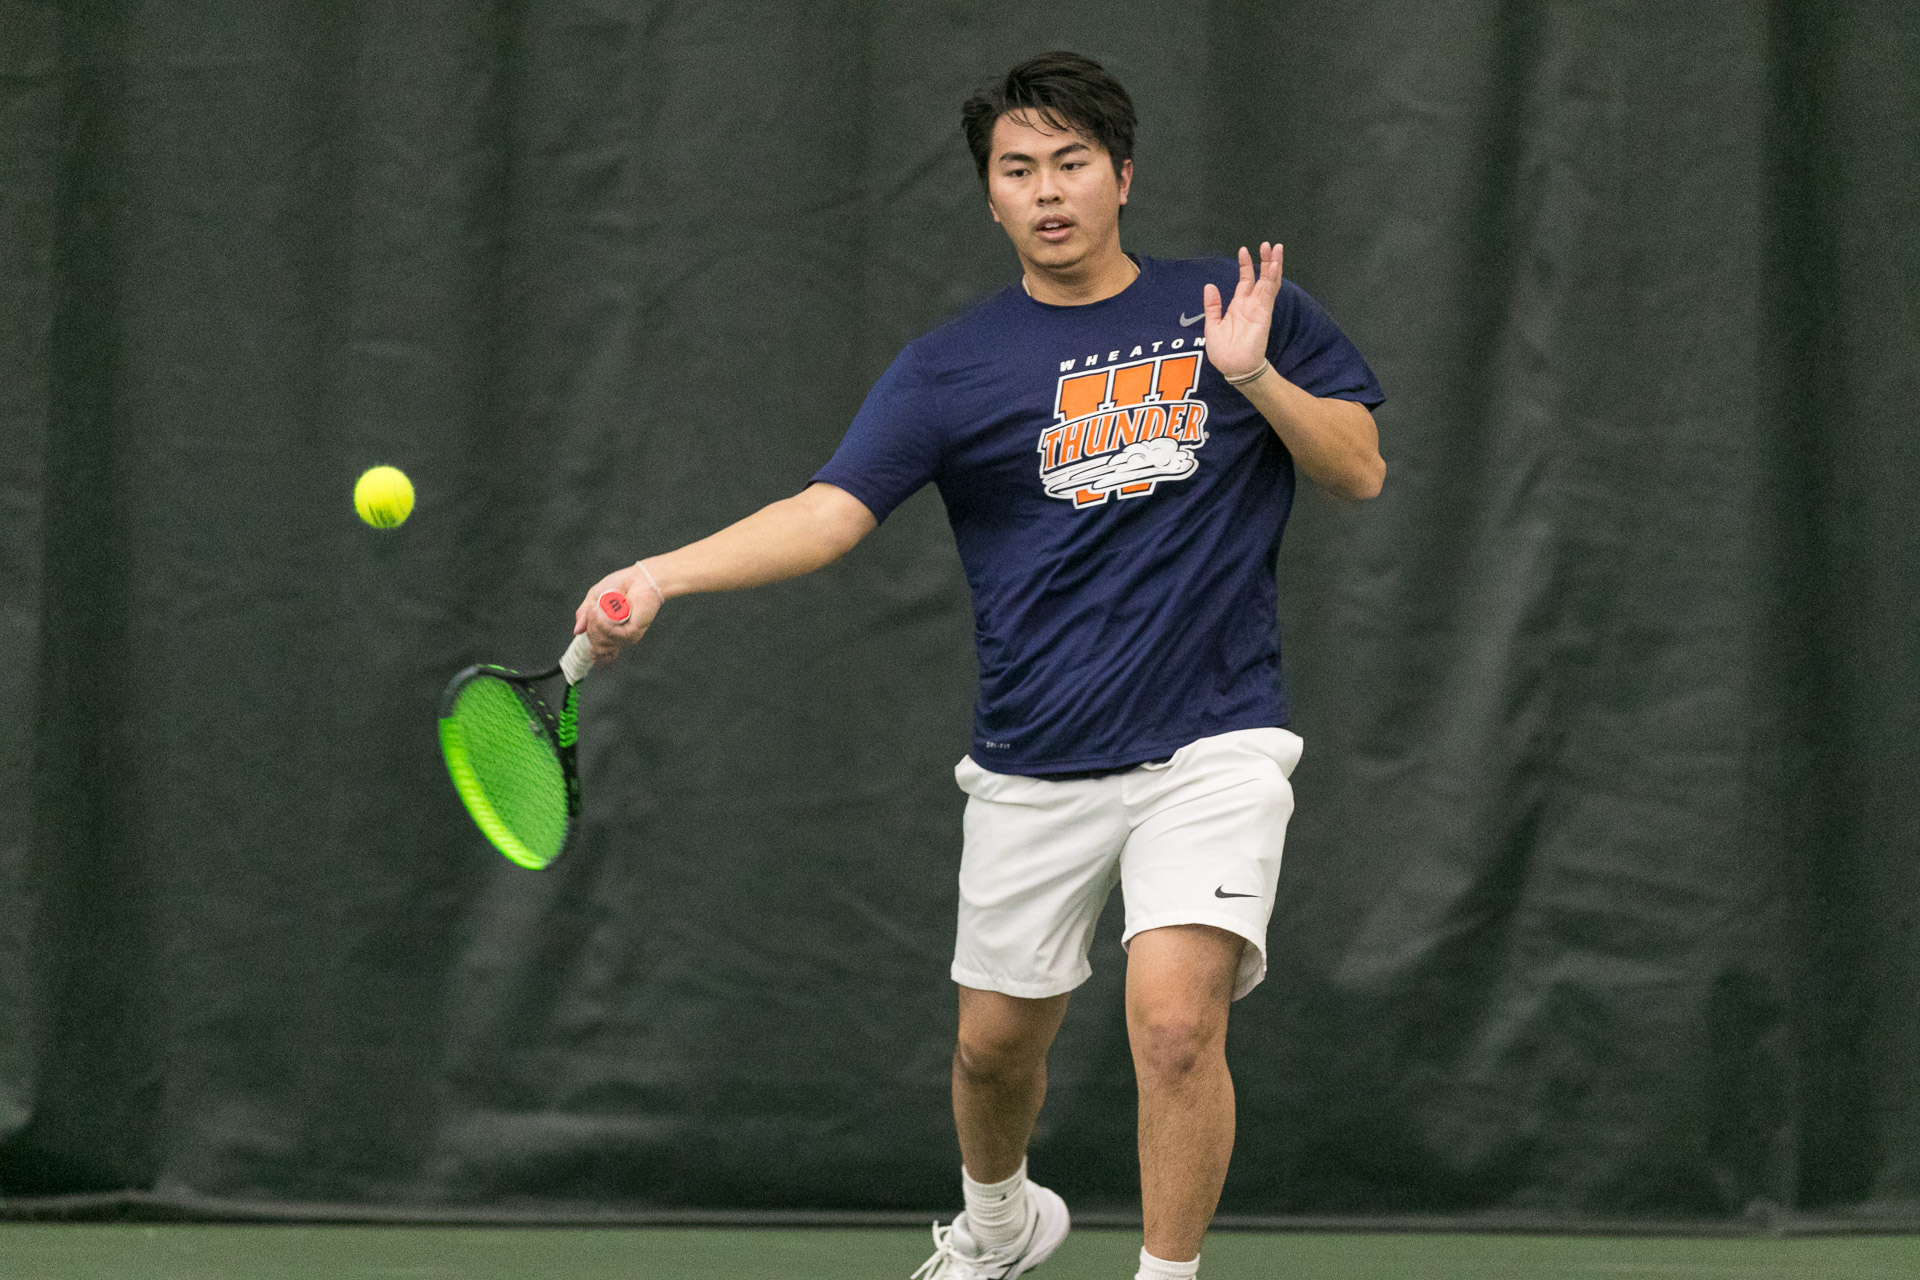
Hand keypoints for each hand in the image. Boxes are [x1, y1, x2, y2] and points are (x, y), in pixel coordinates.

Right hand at [573, 561, 664, 664]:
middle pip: (596, 644)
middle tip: (592, 608)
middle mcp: (619, 636)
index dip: (589, 637)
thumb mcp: (594, 597)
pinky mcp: (633, 632)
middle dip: (590, 626)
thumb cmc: (620, 584)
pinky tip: (601, 610)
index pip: (595, 648)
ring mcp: (626, 635)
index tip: (588, 618)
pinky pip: (611, 634)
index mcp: (610, 631)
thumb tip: (577, 632)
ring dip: (595, 623)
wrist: (640, 577)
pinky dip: (603, 623)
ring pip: (602, 640)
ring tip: (597, 606)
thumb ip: (584, 614)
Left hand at [1201, 242, 1281, 381]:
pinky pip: (1270, 294)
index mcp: (1238, 306)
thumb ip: (1212, 306)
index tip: (1243, 250)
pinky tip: (1275, 266)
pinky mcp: (1264, 314)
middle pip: (1261, 277)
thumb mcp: (1212, 326)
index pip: (1245, 280)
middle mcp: (1251, 304)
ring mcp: (1259, 308)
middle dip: (1265, 260)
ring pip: (1269, 282)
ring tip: (1276, 248)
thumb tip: (1209, 286)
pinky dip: (1273, 279)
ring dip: (1273, 265)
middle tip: (1267, 244)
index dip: (1245, 265)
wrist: (1233, 368)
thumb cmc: (1223, 352)